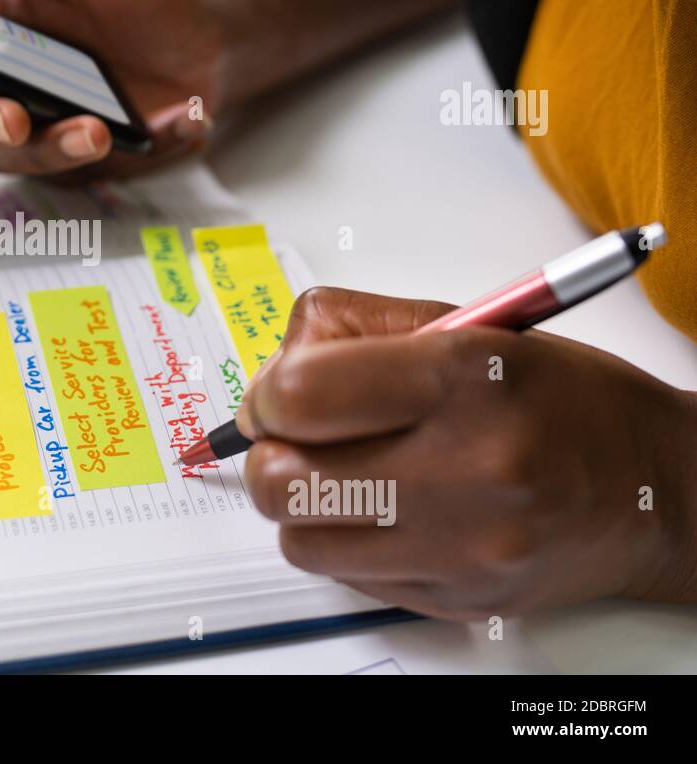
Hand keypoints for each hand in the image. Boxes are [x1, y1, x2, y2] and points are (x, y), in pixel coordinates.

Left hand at [239, 287, 696, 619]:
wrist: (656, 488)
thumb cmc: (560, 397)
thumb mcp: (466, 324)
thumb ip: (354, 330)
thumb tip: (270, 375)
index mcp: (464, 378)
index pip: (300, 396)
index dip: (267, 394)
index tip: (276, 395)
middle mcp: (468, 468)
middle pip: (284, 480)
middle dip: (271, 454)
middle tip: (299, 438)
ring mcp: (464, 548)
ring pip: (300, 541)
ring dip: (303, 506)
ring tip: (348, 475)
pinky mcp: (459, 600)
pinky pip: (348, 578)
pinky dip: (348, 543)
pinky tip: (392, 511)